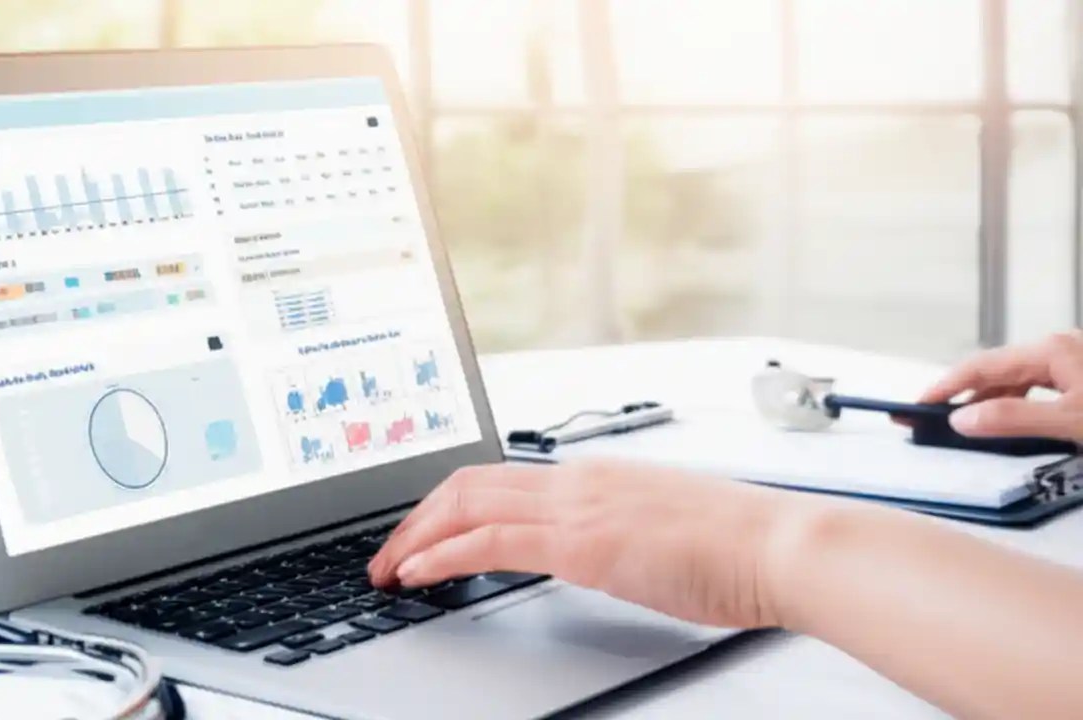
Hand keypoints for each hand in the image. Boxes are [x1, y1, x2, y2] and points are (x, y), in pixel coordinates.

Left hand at [367, 460, 828, 628]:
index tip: (422, 532)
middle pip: (467, 483)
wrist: (778, 546)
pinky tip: (418, 576)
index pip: (498, 477)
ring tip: (387, 569)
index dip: (447, 503)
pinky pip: (489, 542)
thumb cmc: (734, 545)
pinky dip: (442, 556)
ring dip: (414, 538)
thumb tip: (593, 548)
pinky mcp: (581, 542)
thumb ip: (616, 530)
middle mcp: (576, 479)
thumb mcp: (659, 528)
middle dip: (415, 519)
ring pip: (465, 505)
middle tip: (387, 554)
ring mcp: (576, 506)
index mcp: (592, 474)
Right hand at [920, 331, 1082, 442]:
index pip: (981, 366)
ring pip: (1018, 379)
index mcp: (1052, 349)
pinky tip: (1011, 418)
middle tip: (933, 419)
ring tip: (966, 425)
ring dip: (990, 400)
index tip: (916, 406)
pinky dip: (1015, 402)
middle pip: (997, 371)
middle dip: (963, 394)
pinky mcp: (1082, 376)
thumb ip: (1015, 418)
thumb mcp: (1070, 419)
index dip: (945, 386)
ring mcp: (1073, 359)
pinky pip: (1037, 385)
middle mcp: (1060, 347)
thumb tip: (962, 419)